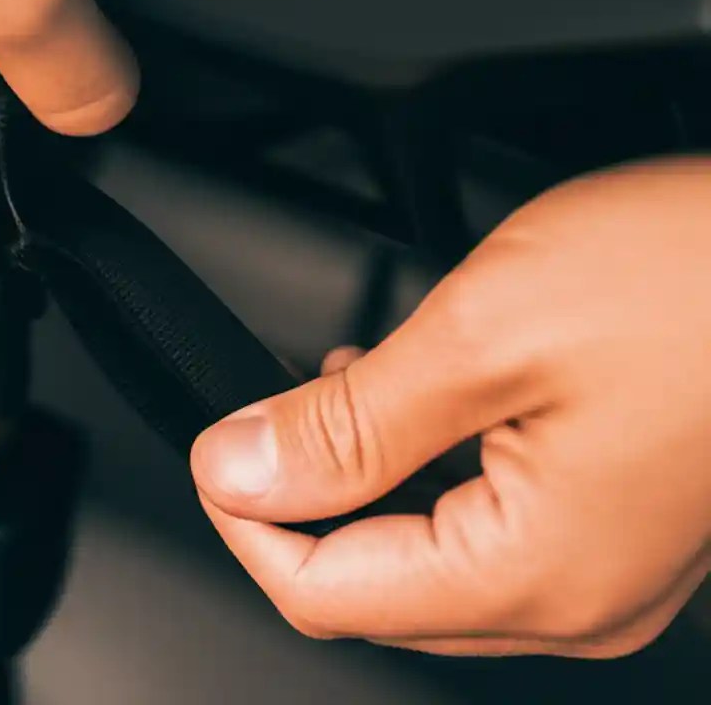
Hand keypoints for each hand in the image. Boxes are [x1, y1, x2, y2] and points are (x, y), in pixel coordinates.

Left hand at [192, 158, 710, 656]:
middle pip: (370, 586)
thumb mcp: (485, 338)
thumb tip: (243, 468)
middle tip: (269, 416)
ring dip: (362, 480)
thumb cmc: (703, 281)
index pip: (324, 595)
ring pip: (424, 555)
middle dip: (302, 503)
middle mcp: (573, 598)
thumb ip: (347, 425)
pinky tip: (417, 401)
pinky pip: (485, 524)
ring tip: (344, 387)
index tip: (217, 454)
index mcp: (532, 574)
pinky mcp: (616, 524)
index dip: (246, 525)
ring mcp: (602, 570)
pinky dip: (427, 469)